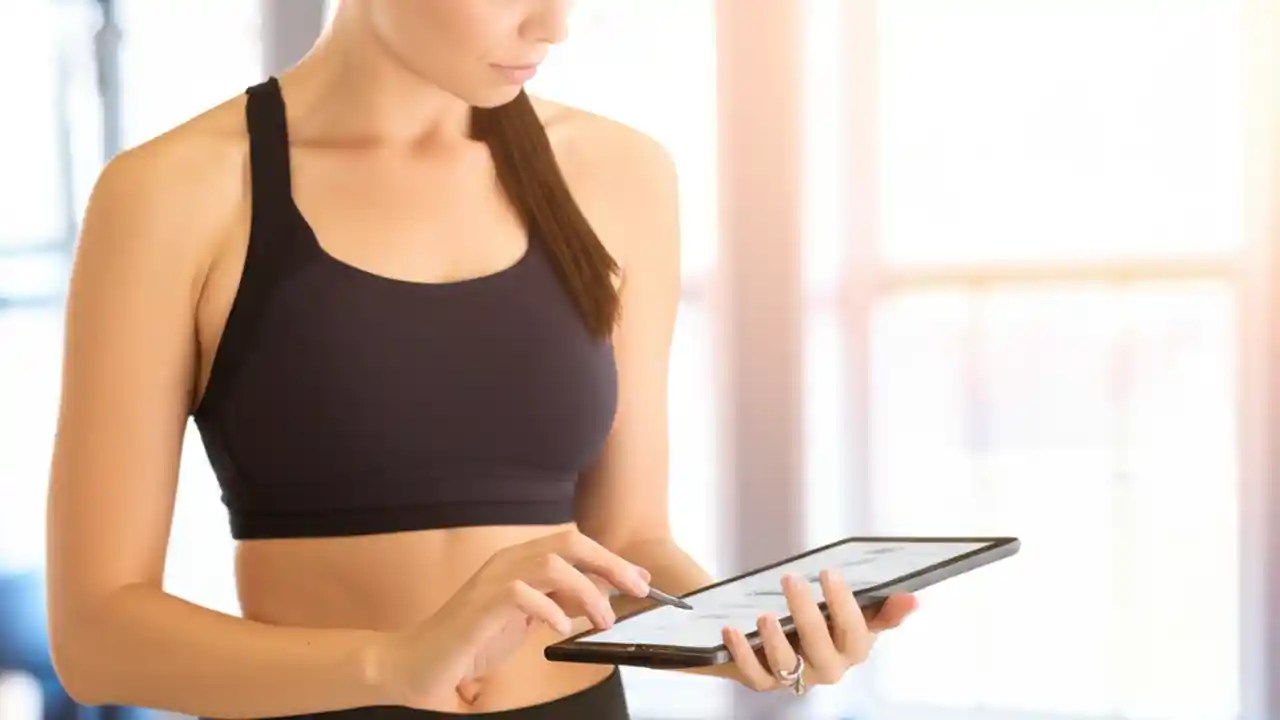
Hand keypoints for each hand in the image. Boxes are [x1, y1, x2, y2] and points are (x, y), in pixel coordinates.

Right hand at [370, 529, 651, 707]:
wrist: (422, 661)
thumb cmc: (474, 640)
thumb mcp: (529, 620)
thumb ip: (562, 603)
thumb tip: (603, 596)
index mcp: (519, 560)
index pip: (573, 544)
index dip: (610, 559)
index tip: (641, 579)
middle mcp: (507, 561)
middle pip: (568, 543)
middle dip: (609, 563)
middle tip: (638, 588)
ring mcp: (492, 579)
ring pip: (550, 563)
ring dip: (586, 590)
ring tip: (604, 619)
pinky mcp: (480, 604)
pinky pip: (522, 594)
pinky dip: (549, 609)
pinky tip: (561, 628)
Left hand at [720, 570, 916, 692]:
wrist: (786, 636)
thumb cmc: (828, 620)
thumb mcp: (854, 612)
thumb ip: (881, 609)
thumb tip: (913, 598)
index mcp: (854, 649)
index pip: (855, 630)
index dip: (843, 603)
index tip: (828, 572)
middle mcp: (828, 668)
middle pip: (820, 647)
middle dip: (806, 613)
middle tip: (791, 579)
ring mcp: (796, 677)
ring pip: (786, 665)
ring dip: (774, 640)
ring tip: (763, 614)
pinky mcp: (765, 681)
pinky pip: (753, 674)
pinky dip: (741, 652)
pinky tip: (731, 629)